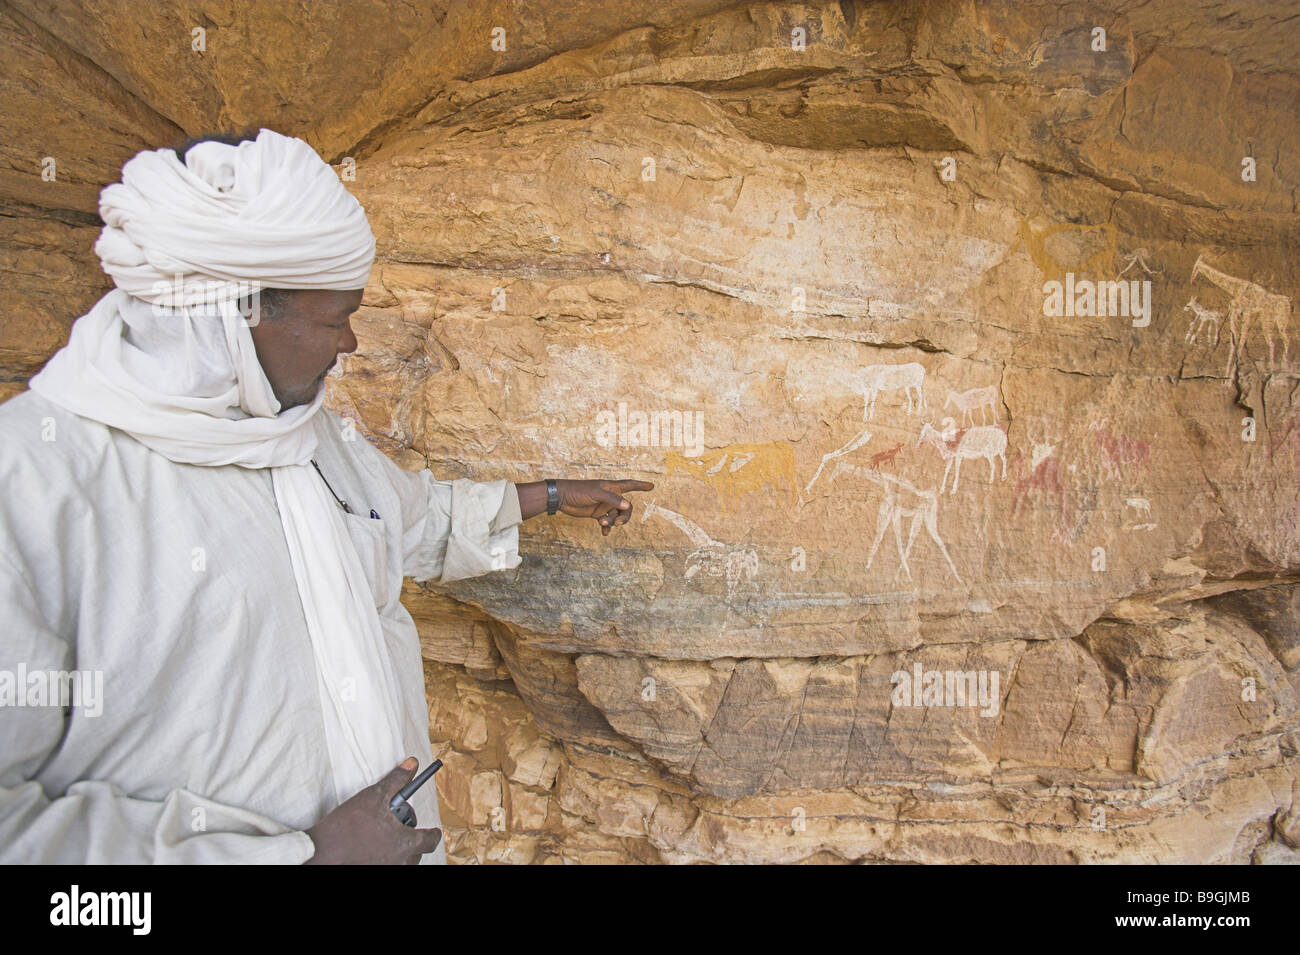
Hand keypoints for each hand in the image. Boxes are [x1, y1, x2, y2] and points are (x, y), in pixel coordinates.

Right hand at [303, 757, 442, 864]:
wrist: (322, 851)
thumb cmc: (348, 824)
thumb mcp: (375, 796)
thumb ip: (397, 780)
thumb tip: (411, 764)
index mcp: (405, 843)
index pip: (430, 841)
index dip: (433, 833)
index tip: (433, 830)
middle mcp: (399, 861)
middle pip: (416, 853)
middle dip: (414, 840)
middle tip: (401, 828)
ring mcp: (385, 870)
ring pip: (402, 862)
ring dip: (400, 851)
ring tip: (386, 838)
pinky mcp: (372, 873)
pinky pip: (386, 866)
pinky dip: (385, 858)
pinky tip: (372, 848)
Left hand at [558, 479, 653, 535]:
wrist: (561, 498)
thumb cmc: (578, 491)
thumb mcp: (596, 494)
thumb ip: (612, 499)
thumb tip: (627, 505)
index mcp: (612, 487)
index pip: (630, 485)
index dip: (641, 485)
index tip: (651, 486)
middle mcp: (610, 496)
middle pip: (626, 508)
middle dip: (624, 517)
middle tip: (618, 523)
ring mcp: (604, 505)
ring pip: (616, 516)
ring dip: (613, 522)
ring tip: (603, 523)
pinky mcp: (597, 513)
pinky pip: (607, 522)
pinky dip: (607, 527)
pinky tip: (604, 532)